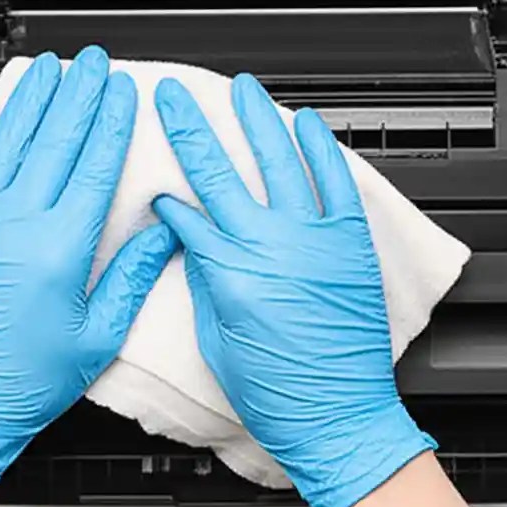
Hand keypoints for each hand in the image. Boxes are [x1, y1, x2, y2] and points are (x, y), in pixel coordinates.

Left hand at [0, 47, 176, 506]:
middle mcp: (15, 224)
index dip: (113, 123)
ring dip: (33, 100)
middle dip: (79, 94)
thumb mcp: (100, 334)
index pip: (95, 165)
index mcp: (60, 247)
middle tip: (94, 63)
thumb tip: (163, 231)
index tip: (125, 94)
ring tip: (51, 69)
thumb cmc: (30, 377)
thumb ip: (132, 275)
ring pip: (8, 141)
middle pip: (54, 140)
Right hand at [151, 74, 434, 506]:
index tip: (157, 182)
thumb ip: (205, 283)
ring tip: (243, 88)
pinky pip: (336, 184)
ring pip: (280, 162)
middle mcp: (269, 247)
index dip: (168, 194)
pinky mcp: (350, 245)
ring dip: (257, 119)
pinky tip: (308, 123)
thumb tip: (195, 246)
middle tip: (174, 97)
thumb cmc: (278, 394)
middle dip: (192, 127)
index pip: (187, 214)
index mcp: (229, 273)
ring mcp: (314, 240)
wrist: (338, 417)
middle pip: (220, 172)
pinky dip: (322, 150)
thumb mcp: (216, 342)